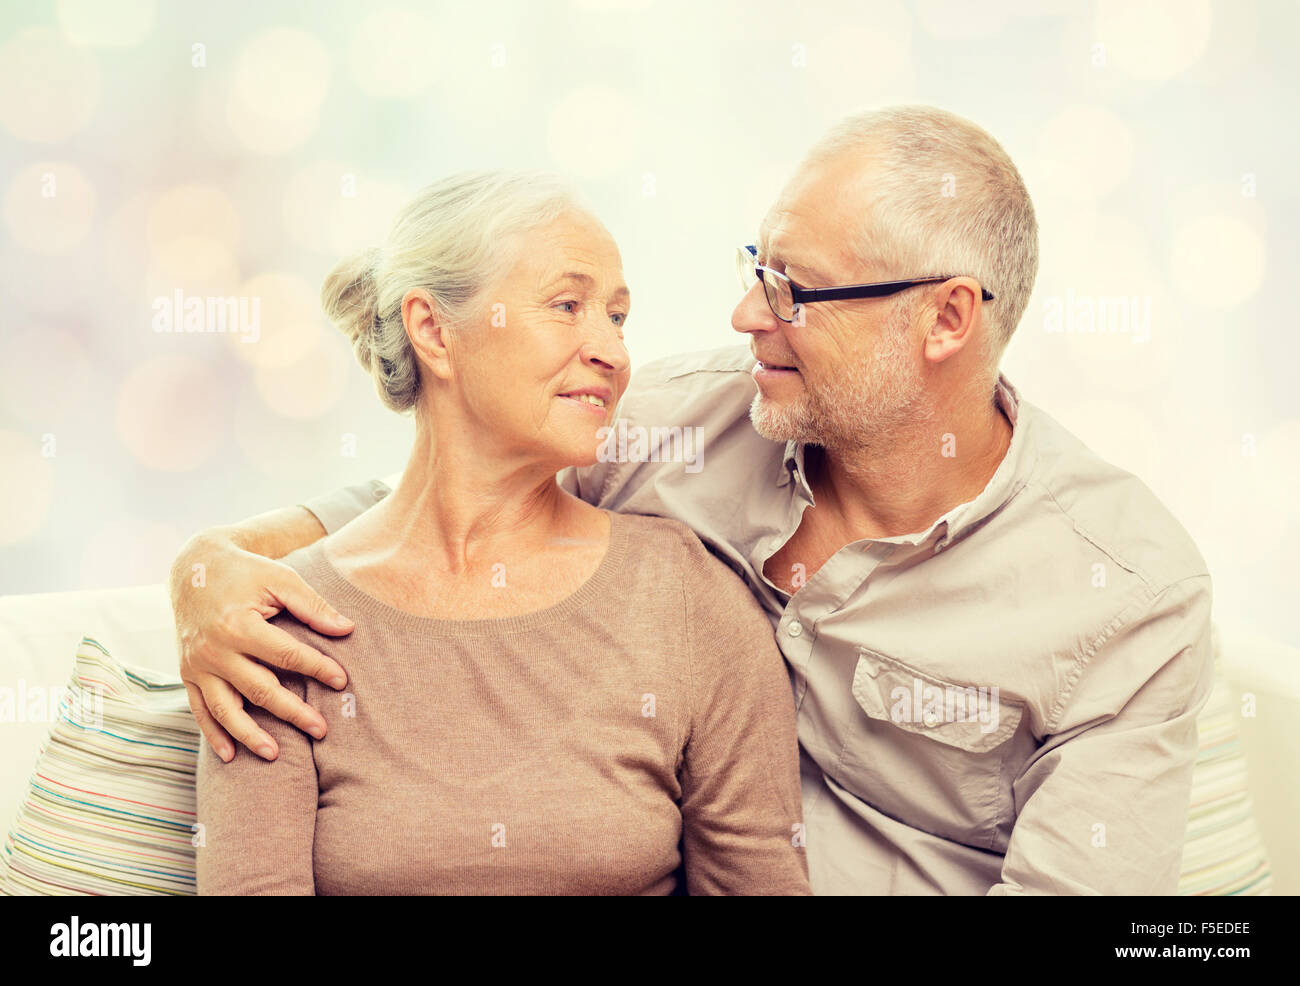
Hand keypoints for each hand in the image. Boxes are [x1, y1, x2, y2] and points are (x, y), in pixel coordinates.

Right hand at [171, 532, 353, 761]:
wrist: (195, 569)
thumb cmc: (246, 573)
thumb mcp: (280, 579)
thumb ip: (313, 606)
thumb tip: (347, 629)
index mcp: (238, 624)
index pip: (286, 654)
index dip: (317, 668)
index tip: (342, 681)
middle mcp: (214, 650)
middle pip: (259, 689)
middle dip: (292, 713)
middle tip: (322, 730)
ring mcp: (197, 665)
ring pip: (225, 709)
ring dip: (249, 735)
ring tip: (275, 755)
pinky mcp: (187, 674)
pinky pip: (199, 710)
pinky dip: (214, 734)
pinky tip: (230, 756)